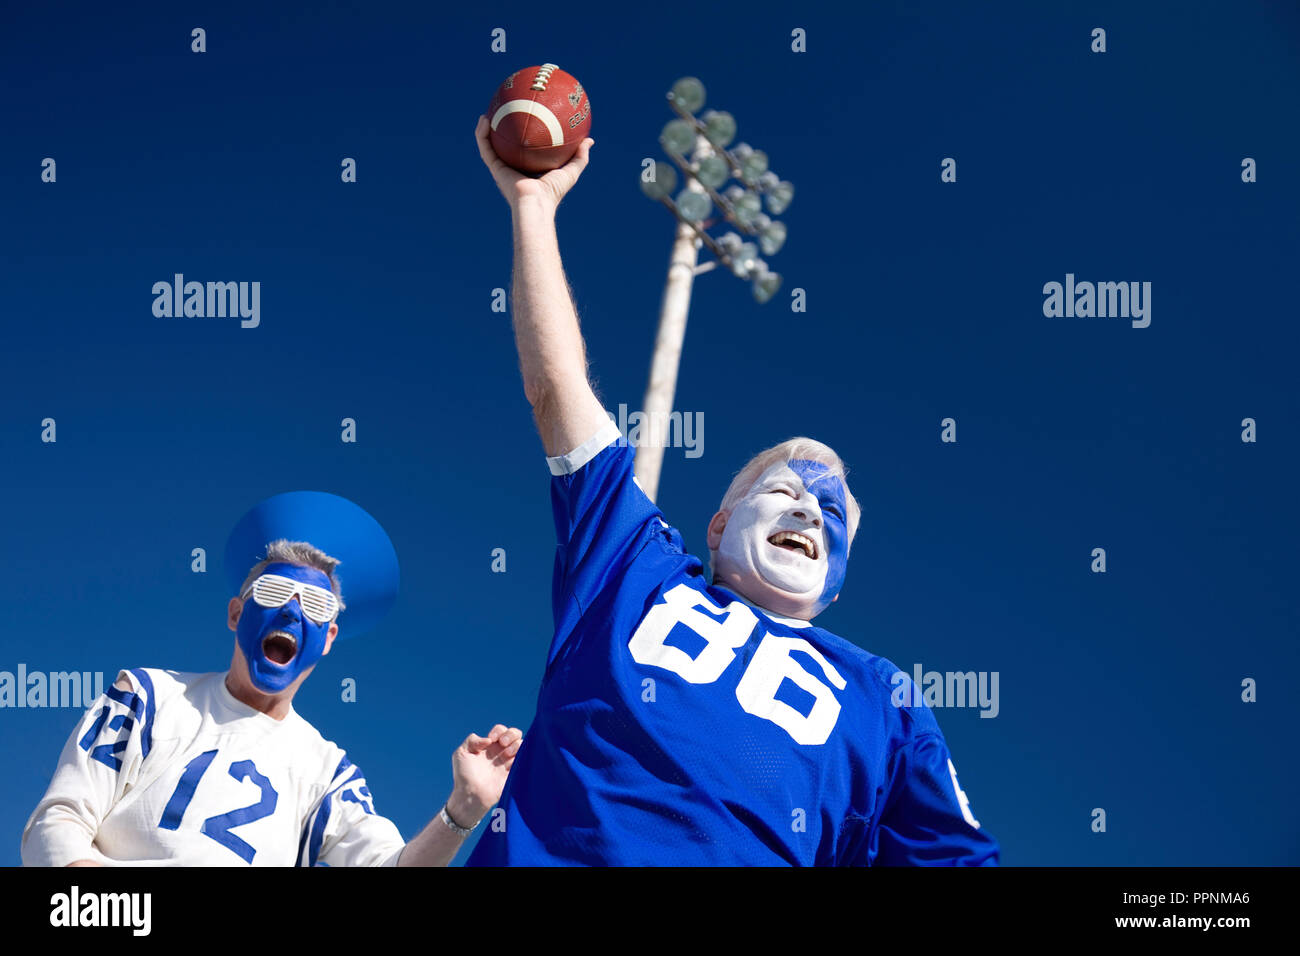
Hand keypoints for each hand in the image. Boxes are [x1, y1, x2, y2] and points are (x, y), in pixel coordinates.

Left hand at [446, 724, 522, 826]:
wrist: (470, 795)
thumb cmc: (463, 776)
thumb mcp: (461, 753)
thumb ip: (472, 740)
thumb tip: (489, 740)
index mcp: (489, 746)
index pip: (500, 730)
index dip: (498, 731)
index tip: (491, 740)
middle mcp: (500, 752)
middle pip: (515, 734)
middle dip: (511, 734)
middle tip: (503, 743)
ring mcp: (508, 762)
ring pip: (522, 744)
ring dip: (516, 744)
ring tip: (507, 753)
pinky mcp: (514, 772)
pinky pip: (525, 759)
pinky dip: (521, 755)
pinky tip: (511, 760)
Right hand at [475, 114, 593, 213]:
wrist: (536, 203)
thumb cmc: (553, 192)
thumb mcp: (571, 171)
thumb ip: (580, 157)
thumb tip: (589, 140)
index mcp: (529, 169)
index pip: (526, 151)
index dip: (525, 136)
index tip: (526, 119)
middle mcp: (513, 168)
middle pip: (506, 146)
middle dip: (503, 130)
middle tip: (505, 112)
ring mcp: (502, 169)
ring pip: (491, 145)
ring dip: (486, 129)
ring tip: (488, 112)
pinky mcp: (495, 169)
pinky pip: (485, 148)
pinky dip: (481, 134)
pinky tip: (484, 119)